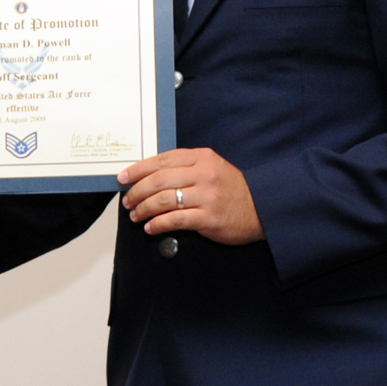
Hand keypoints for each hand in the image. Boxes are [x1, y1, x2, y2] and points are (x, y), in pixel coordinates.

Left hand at [118, 148, 263, 244]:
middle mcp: (204, 174)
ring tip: (136, 215)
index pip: (162, 160)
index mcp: (202, 158)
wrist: (263, 209)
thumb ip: (186, 167)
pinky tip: (150, 228)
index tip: (123, 177)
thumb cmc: (234, 189)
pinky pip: (174, 220)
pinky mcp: (208, 218)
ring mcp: (206, 196)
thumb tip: (151, 175)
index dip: (138, 169)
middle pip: (158, 180)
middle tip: (127, 200)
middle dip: (137, 191)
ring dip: (143, 209)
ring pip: (163, 200)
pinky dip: (157, 224)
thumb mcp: (213, 167)